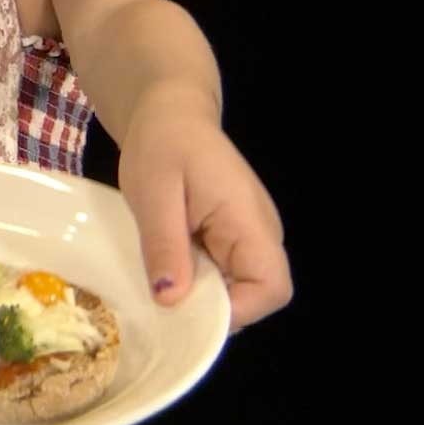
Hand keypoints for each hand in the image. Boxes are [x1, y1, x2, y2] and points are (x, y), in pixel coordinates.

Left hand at [116, 115, 291, 330]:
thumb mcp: (153, 193)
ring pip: (239, 289)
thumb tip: (171, 300)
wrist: (168, 113)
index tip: (188, 310)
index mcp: (249, 220)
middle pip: (258, 295)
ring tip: (163, 280)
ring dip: (202, 295)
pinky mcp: (232, 238)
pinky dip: (197, 280)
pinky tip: (168, 268)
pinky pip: (224, 274)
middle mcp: (260, 233)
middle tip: (165, 297)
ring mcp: (248, 236)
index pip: (271, 287)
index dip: (236, 311)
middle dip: (213, 308)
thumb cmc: (162, 144)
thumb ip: (164, 244)